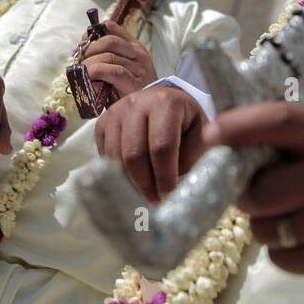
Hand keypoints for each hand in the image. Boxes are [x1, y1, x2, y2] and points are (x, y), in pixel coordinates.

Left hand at [80, 19, 156, 96]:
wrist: (148, 111)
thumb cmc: (129, 92)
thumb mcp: (119, 71)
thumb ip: (106, 59)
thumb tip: (82, 51)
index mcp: (134, 47)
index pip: (111, 27)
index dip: (93, 33)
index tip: (82, 45)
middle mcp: (138, 54)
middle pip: (108, 41)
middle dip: (89, 50)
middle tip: (79, 63)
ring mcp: (139, 68)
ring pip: (108, 56)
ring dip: (89, 64)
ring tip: (81, 74)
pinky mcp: (135, 83)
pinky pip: (113, 71)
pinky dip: (96, 72)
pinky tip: (88, 78)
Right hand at [95, 86, 206, 203]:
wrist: (164, 102)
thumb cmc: (186, 123)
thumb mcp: (201, 132)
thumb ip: (200, 151)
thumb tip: (191, 173)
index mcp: (165, 103)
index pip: (162, 145)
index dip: (165, 176)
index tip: (169, 197)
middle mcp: (136, 103)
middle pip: (134, 153)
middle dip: (145, 184)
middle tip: (155, 201)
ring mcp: (115, 112)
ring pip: (115, 157)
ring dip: (130, 182)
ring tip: (145, 195)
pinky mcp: (102, 122)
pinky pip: (104, 155)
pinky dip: (117, 173)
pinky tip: (133, 181)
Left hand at [202, 103, 303, 276]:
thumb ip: (279, 138)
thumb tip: (217, 139)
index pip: (279, 122)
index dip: (240, 126)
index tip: (211, 133)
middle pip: (259, 190)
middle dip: (246, 194)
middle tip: (256, 192)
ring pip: (264, 227)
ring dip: (264, 225)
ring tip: (288, 214)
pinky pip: (279, 258)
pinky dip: (281, 251)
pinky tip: (303, 237)